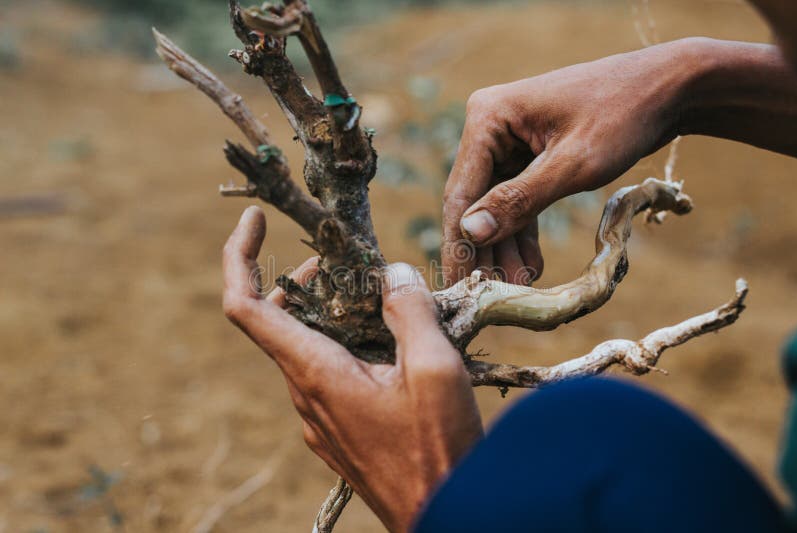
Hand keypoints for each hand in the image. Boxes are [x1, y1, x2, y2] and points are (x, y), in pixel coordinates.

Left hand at [223, 207, 482, 531]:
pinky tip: (397, 348)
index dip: (238, 255)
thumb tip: (392, 274)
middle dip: (309, 280)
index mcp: (315, 373)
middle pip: (281, 319)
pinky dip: (350, 344)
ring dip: (337, 314)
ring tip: (389, 302)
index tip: (254, 218)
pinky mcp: (338, 430)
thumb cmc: (439, 452)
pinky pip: (329, 374)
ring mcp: (319, 417)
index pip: (245, 306)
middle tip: (355, 264)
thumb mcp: (435, 370)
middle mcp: (305, 394)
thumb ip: (409, 312)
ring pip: (309, 347)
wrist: (446, 518)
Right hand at [441, 39, 700, 285]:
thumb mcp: (572, 164)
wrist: (669, 87)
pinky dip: (524, 231)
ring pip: (496, 206)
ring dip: (507, 247)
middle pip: (475, 202)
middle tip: (495, 299)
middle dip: (488, 251)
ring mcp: (507, 142)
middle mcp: (489, 128)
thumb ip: (519, 200)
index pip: (462, 193)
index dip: (460, 245)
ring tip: (521, 288)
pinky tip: (532, 266)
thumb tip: (469, 233)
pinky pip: (518, 199)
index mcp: (487, 118)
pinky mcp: (528, 155)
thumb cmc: (623, 115)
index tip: (458, 291)